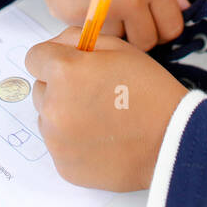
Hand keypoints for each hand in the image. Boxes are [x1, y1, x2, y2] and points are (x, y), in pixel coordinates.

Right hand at [12, 0, 190, 49]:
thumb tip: (185, 7)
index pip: (172, 28)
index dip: (161, 30)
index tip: (150, 25)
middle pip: (147, 42)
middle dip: (137, 35)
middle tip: (123, 19)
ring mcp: (105, 9)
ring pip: (119, 42)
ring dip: (111, 30)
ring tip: (99, 6)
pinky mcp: (79, 16)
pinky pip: (92, 36)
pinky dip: (89, 27)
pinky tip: (83, 5)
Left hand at [25, 28, 188, 191]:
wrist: (172, 141)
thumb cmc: (150, 92)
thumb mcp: (119, 49)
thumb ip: (79, 40)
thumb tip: (55, 45)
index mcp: (64, 72)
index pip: (34, 58)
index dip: (54, 59)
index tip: (71, 67)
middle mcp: (52, 106)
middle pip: (39, 89)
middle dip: (59, 87)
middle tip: (93, 94)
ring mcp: (56, 140)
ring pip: (47, 118)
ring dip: (64, 115)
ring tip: (101, 119)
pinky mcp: (63, 166)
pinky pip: (58, 145)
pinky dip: (73, 142)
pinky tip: (101, 139)